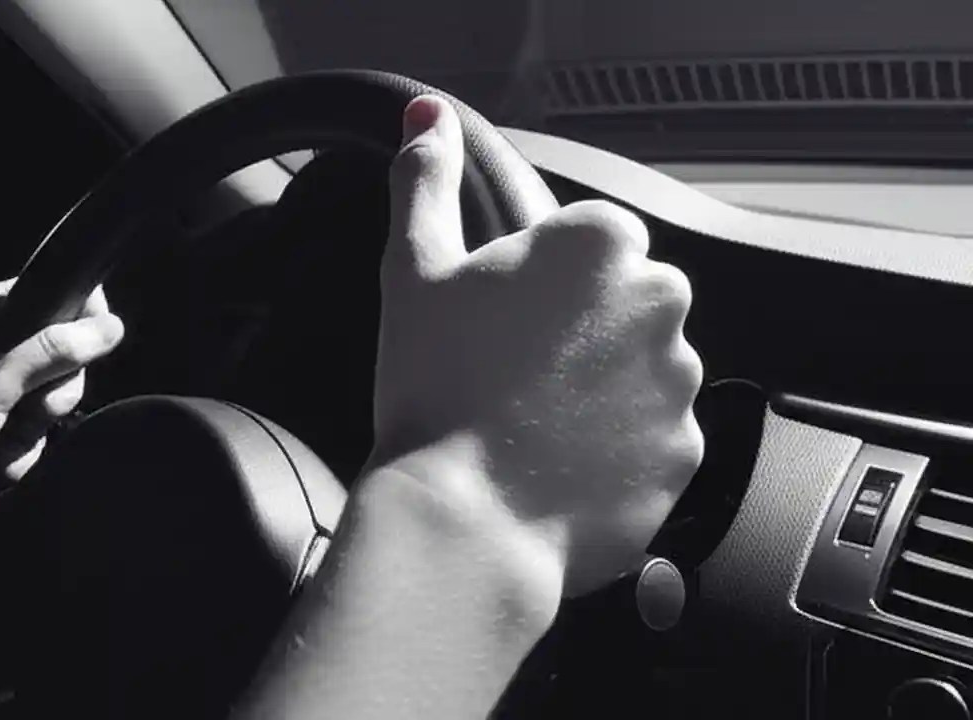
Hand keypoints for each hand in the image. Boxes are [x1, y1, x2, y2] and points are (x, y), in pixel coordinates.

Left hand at [0, 279, 125, 483]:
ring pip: (54, 400)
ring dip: (32, 432)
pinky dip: (21, 453)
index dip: (81, 324)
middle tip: (25, 410)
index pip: (58, 295)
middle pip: (67, 355)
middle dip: (52, 394)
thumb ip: (52, 350)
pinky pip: (38, 433)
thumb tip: (113, 326)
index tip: (81, 356)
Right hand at [366, 96, 703, 597]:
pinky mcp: (685, 454)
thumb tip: (428, 119)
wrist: (462, 519)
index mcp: (599, 243)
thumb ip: (427, 182)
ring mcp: (678, 383)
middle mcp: (658, 301)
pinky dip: (618, 449)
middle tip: (514, 374)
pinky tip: (559, 464)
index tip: (506, 321)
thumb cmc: (433, 387)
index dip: (543, 281)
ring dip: (602, 389)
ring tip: (533, 425)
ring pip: (642, 370)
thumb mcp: (415, 269)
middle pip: (623, 302)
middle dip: (582, 330)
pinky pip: (654, 438)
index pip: (591, 241)